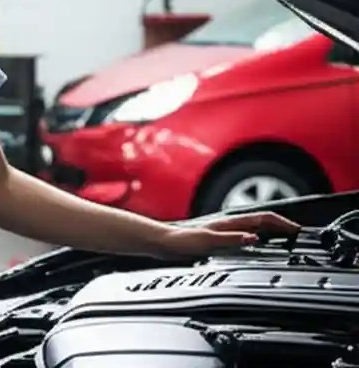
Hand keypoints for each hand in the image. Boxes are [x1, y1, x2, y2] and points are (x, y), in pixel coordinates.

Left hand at [154, 211, 300, 256]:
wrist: (163, 242)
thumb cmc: (181, 241)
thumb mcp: (208, 241)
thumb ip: (231, 239)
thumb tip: (254, 238)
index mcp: (229, 222)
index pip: (263, 218)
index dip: (281, 223)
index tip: (297, 230)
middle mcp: (228, 223)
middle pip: (261, 220)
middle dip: (280, 225)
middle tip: (296, 233)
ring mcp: (223, 229)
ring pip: (253, 226)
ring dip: (270, 229)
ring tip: (282, 236)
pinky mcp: (218, 236)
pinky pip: (245, 234)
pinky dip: (257, 236)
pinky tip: (255, 243)